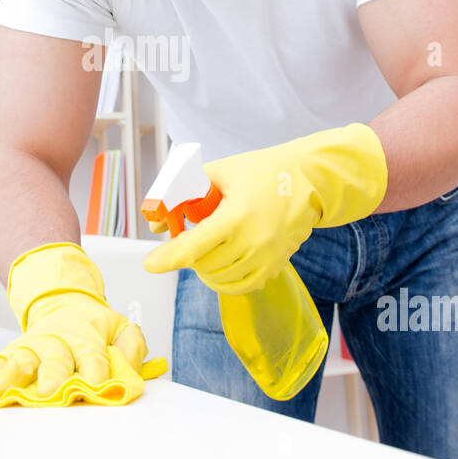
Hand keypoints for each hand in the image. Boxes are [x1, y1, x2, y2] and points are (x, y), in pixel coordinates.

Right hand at [0, 242, 147, 396]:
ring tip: (0, 391)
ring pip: (22, 361)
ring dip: (11, 376)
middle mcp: (58, 342)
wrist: (62, 300)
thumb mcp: (121, 327)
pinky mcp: (13, 351)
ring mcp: (33, 347)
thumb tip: (131, 371)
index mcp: (87, 337)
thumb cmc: (92, 324)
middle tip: (49, 392)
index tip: (96, 387)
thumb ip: (131, 348)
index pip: (94, 357)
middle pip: (55, 360)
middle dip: (52, 377)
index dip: (96, 372)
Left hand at [143, 123, 387, 294]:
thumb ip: (183, 194)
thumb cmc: (261, 172)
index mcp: (237, 215)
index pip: (194, 246)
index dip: (168, 258)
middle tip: (188, 236)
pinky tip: (221, 261)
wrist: (308, 182)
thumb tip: (159, 224)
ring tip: (207, 244)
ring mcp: (266, 259)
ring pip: (218, 278)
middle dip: (187, 254)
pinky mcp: (274, 268)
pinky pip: (238, 286)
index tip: (149, 263)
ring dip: (203, 266)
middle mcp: (253, 242)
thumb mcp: (219, 172)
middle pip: (202, 264)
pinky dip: (222, 278)